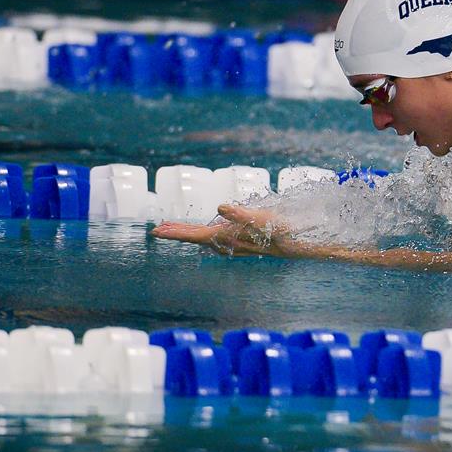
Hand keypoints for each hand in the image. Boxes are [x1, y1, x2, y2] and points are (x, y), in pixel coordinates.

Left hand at [152, 203, 290, 256]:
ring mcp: (231, 243)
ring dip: (187, 232)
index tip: (156, 231)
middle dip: (176, 232)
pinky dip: (201, 232)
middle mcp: (225, 243)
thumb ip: (240, 213)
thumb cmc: (278, 230)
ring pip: (202, 237)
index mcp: (225, 237)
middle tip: (158, 229)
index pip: (193, 235)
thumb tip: (220, 207)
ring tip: (173, 227)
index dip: (174, 232)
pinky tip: (204, 229)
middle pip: (194, 237)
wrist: (295, 243)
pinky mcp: (237, 240)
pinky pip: (212, 236)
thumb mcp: (260, 218)